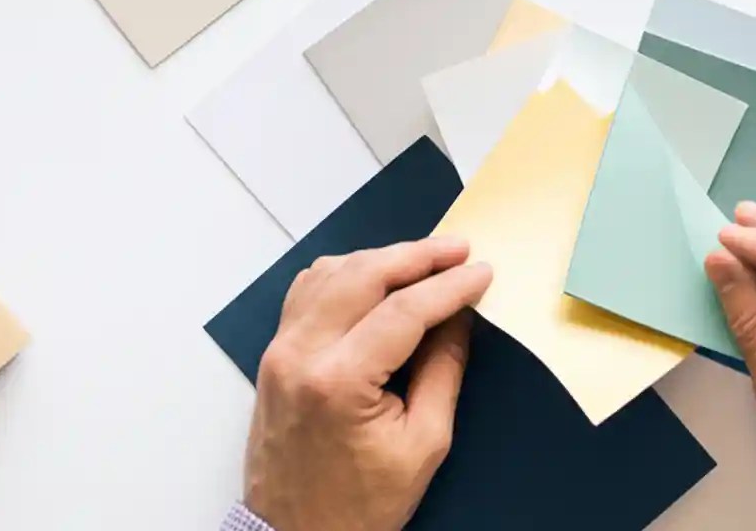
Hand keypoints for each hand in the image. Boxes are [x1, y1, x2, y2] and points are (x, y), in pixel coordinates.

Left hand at [244, 237, 491, 530]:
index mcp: (339, 381)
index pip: (403, 310)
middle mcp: (300, 354)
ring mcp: (279, 351)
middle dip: (416, 255)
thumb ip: (442, 371)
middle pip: (361, 274)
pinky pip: (306, 292)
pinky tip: (373, 277)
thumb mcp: (423, 444)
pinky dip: (343, 273)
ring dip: (379, 258)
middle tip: (458, 250)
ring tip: (423, 260)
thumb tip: (458, 315)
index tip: (482, 272)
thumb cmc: (359, 505)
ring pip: (329, 273)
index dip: (449, 286)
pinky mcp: (273, 355)